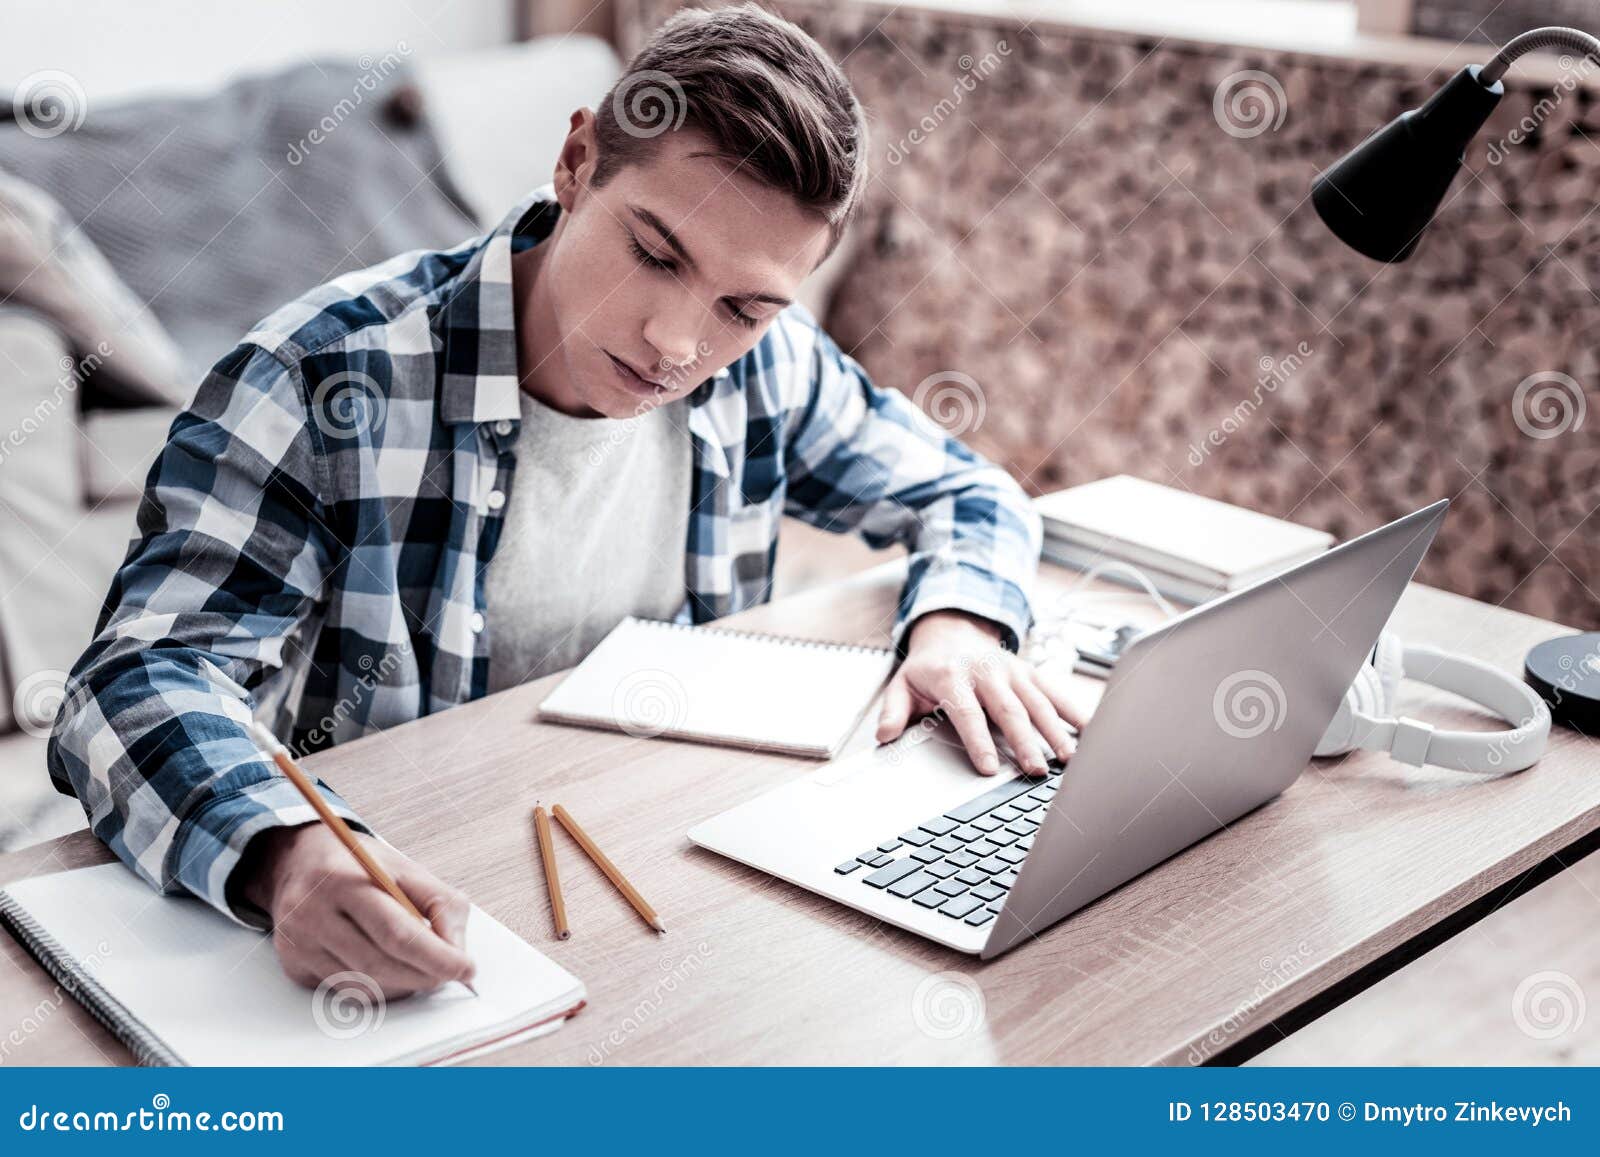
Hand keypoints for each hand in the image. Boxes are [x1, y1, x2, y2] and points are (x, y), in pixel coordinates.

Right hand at [237, 823, 475, 997]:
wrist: (299, 860)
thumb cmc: (359, 865)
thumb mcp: (405, 867)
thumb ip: (440, 904)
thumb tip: (456, 950)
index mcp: (343, 880)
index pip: (396, 932)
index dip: (436, 957)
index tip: (466, 968)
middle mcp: (312, 913)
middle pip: (378, 964)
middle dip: (423, 975)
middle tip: (448, 974)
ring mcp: (298, 943)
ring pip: (363, 985)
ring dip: (403, 985)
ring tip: (421, 969)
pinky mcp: (293, 966)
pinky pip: (345, 991)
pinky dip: (378, 988)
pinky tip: (390, 970)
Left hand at [876, 610, 1086, 775]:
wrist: (951, 630)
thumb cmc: (928, 667)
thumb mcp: (902, 685)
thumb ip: (894, 712)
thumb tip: (884, 737)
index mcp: (952, 677)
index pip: (967, 712)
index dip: (979, 741)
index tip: (989, 768)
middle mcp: (985, 671)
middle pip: (1008, 709)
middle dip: (1024, 741)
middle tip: (1036, 770)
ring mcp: (1011, 670)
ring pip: (1036, 702)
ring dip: (1054, 731)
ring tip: (1067, 758)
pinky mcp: (1029, 671)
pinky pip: (1054, 691)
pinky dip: (1072, 709)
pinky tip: (1088, 730)